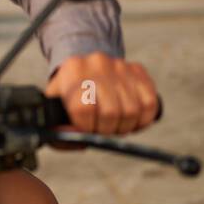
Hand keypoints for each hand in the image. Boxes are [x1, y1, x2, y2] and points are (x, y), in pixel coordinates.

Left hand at [45, 52, 159, 135]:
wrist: (83, 70)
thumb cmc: (68, 96)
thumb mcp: (54, 109)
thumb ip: (59, 131)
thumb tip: (80, 139)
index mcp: (72, 71)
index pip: (84, 108)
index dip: (87, 127)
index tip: (87, 130)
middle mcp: (97, 63)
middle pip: (111, 112)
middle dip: (108, 130)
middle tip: (103, 131)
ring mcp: (120, 65)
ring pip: (132, 110)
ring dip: (125, 127)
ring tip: (114, 125)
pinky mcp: (138, 70)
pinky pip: (150, 103)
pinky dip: (143, 119)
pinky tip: (131, 120)